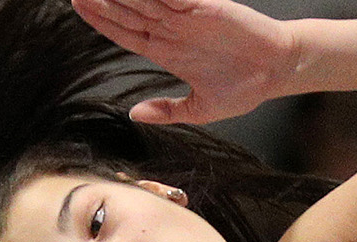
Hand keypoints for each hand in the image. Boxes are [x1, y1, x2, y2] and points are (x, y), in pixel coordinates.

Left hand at [72, 0, 296, 125]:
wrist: (278, 71)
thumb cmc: (245, 88)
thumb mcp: (201, 109)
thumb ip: (167, 110)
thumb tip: (134, 114)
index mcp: (167, 51)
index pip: (125, 32)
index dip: (100, 20)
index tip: (77, 6)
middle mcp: (172, 30)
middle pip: (128, 10)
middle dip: (102, 0)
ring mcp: (187, 16)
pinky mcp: (205, 7)